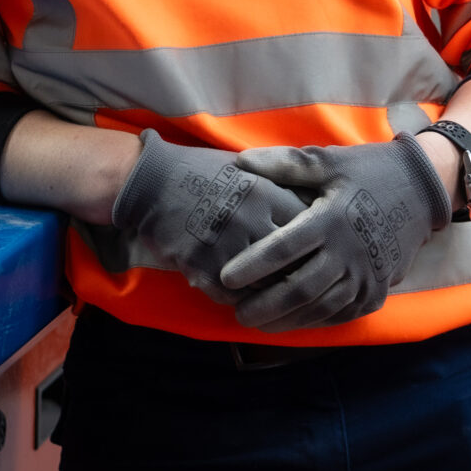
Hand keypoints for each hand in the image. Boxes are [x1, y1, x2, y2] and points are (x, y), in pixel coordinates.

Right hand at [109, 131, 309, 302]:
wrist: (153, 182)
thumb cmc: (205, 173)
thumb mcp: (249, 171)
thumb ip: (282, 190)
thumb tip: (316, 209)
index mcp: (266, 193)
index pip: (308, 227)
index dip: (315, 242)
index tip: (318, 251)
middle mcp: (250, 221)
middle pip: (292, 261)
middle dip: (299, 273)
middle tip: (303, 281)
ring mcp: (226, 246)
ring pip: (265, 285)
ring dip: (271, 292)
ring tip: (277, 296)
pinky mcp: (201, 268)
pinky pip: (233, 296)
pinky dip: (241, 299)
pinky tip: (244, 296)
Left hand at [219, 138, 450, 331]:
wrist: (423, 189)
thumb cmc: (368, 171)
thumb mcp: (328, 161)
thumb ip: (284, 164)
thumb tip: (240, 162)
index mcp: (331, 219)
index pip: (284, 249)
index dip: (252, 265)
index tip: (225, 277)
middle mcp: (350, 253)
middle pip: (299, 289)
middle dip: (265, 305)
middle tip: (236, 313)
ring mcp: (367, 276)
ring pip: (320, 308)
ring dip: (287, 320)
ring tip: (258, 323)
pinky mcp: (377, 290)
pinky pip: (342, 313)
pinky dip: (315, 321)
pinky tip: (293, 322)